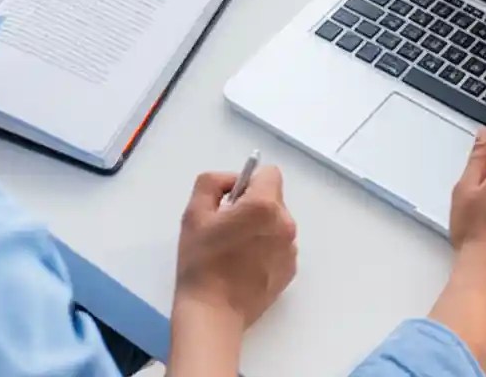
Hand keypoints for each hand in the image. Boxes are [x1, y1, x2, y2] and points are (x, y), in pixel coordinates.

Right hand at [174, 167, 297, 328]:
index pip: (269, 173)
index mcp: (264, 207)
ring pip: (277, 223)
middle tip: (228, 227)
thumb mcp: (194, 212)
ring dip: (261, 228)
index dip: (249, 182)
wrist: (213, 312)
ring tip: (235, 250)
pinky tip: (244, 266)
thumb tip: (232, 181)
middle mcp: (285, 225)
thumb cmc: (201, 261)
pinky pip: (280, 246)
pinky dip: (266, 249)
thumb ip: (213, 183)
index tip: (232, 200)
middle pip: (274, 199)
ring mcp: (291, 249)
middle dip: (253, 205)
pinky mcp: (290, 270)